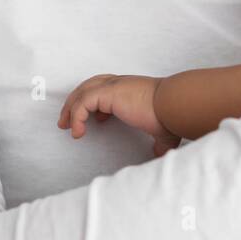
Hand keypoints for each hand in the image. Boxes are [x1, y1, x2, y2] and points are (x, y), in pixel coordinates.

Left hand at [57, 74, 180, 156]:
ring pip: (81, 92)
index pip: (105, 88)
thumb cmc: (171, 115)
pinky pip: (82, 103)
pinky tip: (78, 132)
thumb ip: (159, 142)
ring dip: (70, 110)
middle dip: (75, 103)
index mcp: (131, 89)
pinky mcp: (108, 92)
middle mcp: (120, 83)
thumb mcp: (163, 131)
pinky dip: (76, 117)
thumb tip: (160, 155)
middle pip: (88, 86)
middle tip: (67, 121)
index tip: (97, 119)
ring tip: (65, 127)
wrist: (175, 105)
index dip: (95, 102)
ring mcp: (113, 86)